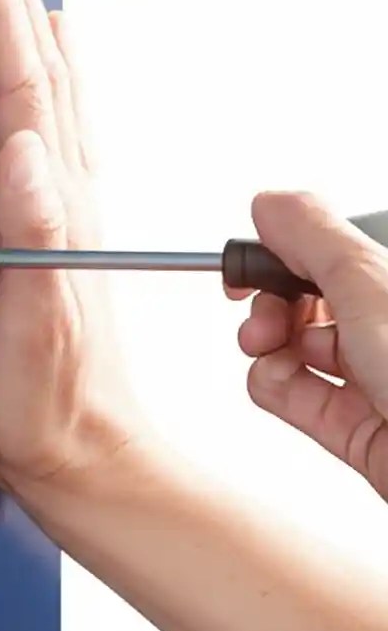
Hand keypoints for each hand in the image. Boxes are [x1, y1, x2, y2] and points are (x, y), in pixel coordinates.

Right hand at [0, 0, 148, 493]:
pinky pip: (41, 141)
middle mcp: (60, 198)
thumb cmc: (47, 396)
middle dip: (13, 1)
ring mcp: (55, 213)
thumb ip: (31, 233)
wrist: (71, 449)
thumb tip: (19, 153)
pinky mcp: (41, 236)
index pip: (25, 85)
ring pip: (44, 100)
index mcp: (52, 204)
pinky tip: (23, 96)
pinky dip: (30, 95)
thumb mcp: (33, 316)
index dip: (2, 14)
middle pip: (40, 73)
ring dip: (25, 36)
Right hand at [235, 192, 387, 498]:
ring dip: (268, 346)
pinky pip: (290, 393)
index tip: (254, 257)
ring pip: (294, 347)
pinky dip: (272, 382)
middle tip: (267, 311)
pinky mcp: (355, 427)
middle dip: (272, 303)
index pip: (333, 255)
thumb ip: (316, 240)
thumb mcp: (374, 288)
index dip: (285, 252)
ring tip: (271, 349)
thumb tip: (272, 204)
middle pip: (308, 301)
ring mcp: (376, 380)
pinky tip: (280, 379)